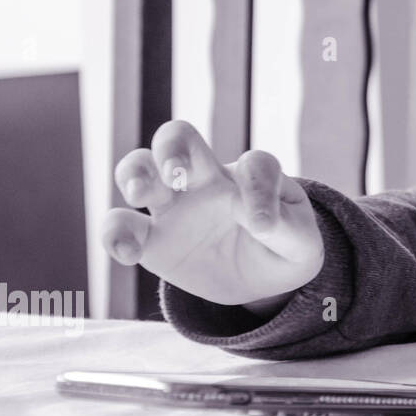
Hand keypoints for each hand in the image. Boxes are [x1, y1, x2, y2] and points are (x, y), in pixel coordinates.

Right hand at [102, 120, 324, 308]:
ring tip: (139, 194)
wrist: (259, 278)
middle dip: (172, 145)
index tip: (262, 225)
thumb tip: (258, 221)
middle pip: (179, 137)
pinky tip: (128, 253)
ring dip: (134, 172)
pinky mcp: (151, 238)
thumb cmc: (284, 247)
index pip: (255, 165)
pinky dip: (114, 234)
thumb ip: (285, 229)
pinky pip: (120, 226)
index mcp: (252, 177)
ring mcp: (175, 206)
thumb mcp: (300, 245)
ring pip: (139, 167)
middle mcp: (208, 180)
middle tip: (176, 173)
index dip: (258, 188)